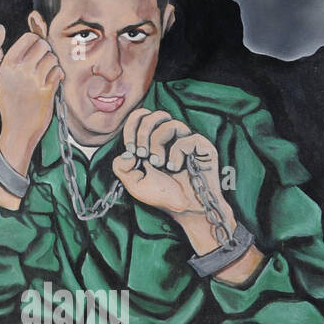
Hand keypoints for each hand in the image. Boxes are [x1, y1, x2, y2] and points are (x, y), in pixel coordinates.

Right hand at [0, 24, 62, 170]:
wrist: (18, 129)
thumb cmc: (8, 100)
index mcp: (6, 65)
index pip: (29, 38)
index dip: (34, 42)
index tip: (32, 51)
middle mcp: (20, 71)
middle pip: (43, 45)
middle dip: (45, 52)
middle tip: (40, 63)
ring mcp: (34, 81)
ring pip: (52, 58)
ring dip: (52, 64)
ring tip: (44, 74)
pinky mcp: (47, 91)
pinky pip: (59, 71)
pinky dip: (57, 75)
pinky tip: (50, 83)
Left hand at [111, 108, 229, 220]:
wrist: (185, 209)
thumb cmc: (162, 195)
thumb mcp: (133, 183)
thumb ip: (121, 167)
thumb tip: (126, 153)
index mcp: (153, 140)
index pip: (140, 117)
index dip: (131, 128)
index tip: (130, 149)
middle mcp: (170, 137)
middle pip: (154, 114)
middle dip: (142, 133)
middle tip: (143, 154)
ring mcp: (187, 140)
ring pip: (169, 123)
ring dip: (157, 143)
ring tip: (158, 163)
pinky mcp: (202, 147)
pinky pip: (187, 138)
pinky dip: (177, 153)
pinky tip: (175, 167)